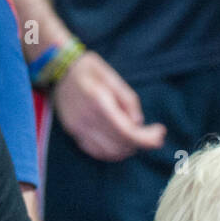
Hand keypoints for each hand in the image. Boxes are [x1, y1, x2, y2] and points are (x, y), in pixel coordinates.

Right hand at [52, 50, 166, 161]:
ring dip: (128, 149)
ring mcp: (77, 128)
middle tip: (153, 135)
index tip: (160, 133)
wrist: (58, 68)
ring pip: (109, 153)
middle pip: (120, 145)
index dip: (147, 139)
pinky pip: (96, 152)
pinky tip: (122, 142)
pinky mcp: (73, 133)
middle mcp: (86, 119)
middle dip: (142, 143)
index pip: (126, 132)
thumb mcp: (113, 77)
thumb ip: (129, 101)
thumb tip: (138, 124)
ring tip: (137, 137)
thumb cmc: (90, 70)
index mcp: (97, 102)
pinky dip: (112, 152)